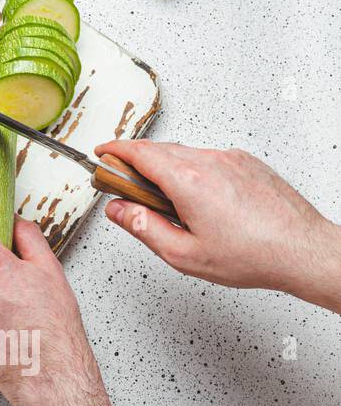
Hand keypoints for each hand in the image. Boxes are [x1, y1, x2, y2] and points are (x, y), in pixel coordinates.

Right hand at [96, 140, 340, 311]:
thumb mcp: (183, 254)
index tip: (102, 154)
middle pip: (159, 150)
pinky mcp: (247, 162)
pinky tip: (199, 200)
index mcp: (188, 181)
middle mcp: (209, 162)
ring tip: (168, 203)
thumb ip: (142, 227)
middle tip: (125, 185)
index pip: (139, 152)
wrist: (303, 251)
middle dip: (136, 162)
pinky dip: (193, 171)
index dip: (114, 150)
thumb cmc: (253, 256)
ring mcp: (231, 159)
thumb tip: (118, 210)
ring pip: (184, 154)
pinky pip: (208, 159)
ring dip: (166, 169)